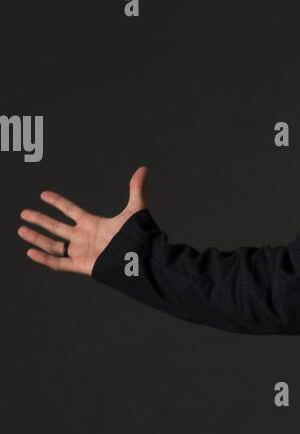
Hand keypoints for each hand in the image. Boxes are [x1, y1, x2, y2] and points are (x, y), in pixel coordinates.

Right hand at [18, 166, 148, 275]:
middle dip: (40, 220)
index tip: (43, 194)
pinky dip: (44, 258)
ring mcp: (81, 252)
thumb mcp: (135, 209)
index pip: (70, 210)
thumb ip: (136, 189)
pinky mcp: (81, 265)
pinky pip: (58, 263)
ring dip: (37, 237)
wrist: (140, 258)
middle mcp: (84, 237)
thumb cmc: (138, 236)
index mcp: (92, 224)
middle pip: (56, 227)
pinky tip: (30, 252)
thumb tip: (143, 169)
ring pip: (53, 244)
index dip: (57, 202)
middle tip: (23, 213)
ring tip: (21, 230)